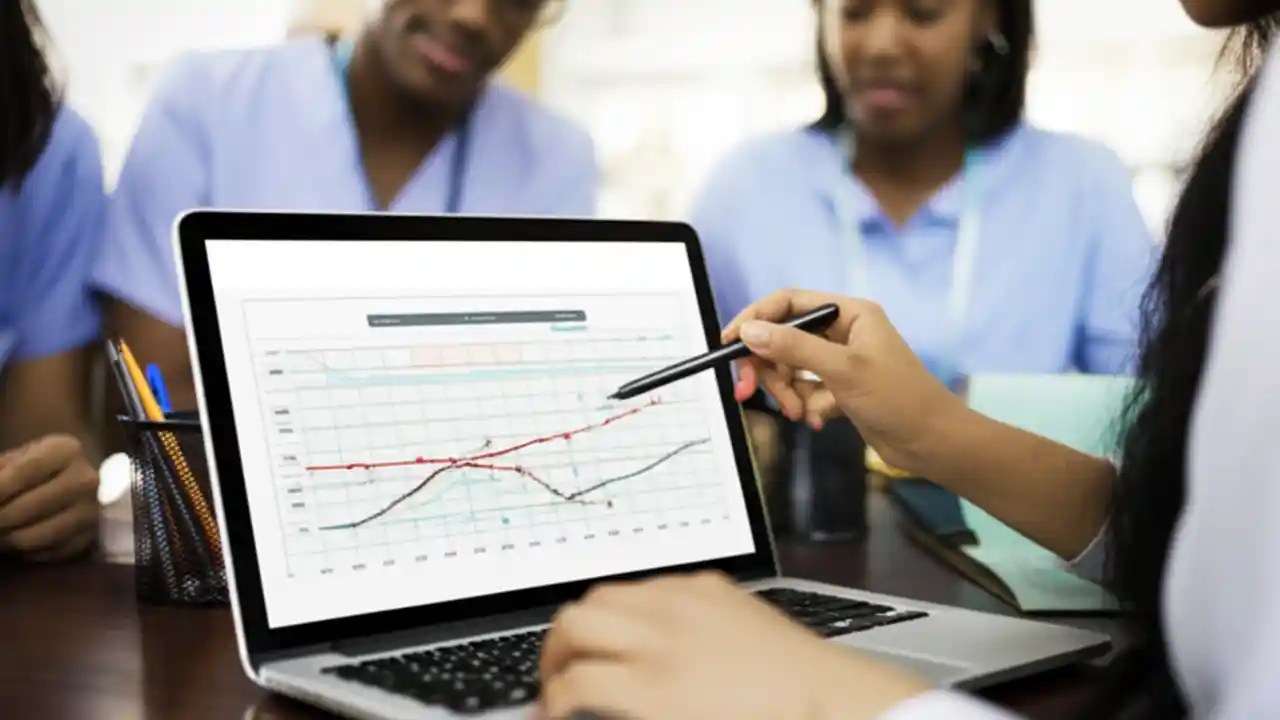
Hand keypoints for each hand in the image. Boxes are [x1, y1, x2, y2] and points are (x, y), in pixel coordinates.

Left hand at [0, 435, 98, 560]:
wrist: (73, 479)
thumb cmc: (33, 468)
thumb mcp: (13, 459)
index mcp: (66, 450)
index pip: (23, 472)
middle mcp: (85, 480)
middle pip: (26, 508)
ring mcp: (90, 512)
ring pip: (33, 537)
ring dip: (4, 539)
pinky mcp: (88, 539)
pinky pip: (45, 555)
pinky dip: (23, 553)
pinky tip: (13, 539)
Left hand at [539, 572, 929, 719]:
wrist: (829, 707)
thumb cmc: (793, 684)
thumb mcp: (744, 629)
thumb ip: (703, 620)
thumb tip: (667, 635)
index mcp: (695, 592)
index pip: (622, 592)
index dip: (596, 623)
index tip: (587, 646)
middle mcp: (669, 609)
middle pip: (589, 604)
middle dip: (563, 638)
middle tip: (557, 668)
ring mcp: (657, 648)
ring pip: (575, 631)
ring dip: (555, 661)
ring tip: (552, 693)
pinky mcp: (649, 693)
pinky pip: (580, 685)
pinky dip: (560, 699)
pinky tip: (559, 714)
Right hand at [723, 289, 964, 475]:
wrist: (932, 443)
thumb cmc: (898, 398)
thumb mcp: (842, 369)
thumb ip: (794, 348)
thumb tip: (750, 332)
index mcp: (849, 313)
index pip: (788, 303)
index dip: (755, 319)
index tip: (729, 342)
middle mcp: (843, 332)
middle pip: (783, 339)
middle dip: (768, 367)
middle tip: (749, 390)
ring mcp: (841, 362)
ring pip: (791, 369)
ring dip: (788, 392)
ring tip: (799, 413)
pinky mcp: (840, 389)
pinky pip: (805, 391)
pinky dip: (805, 406)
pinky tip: (819, 420)